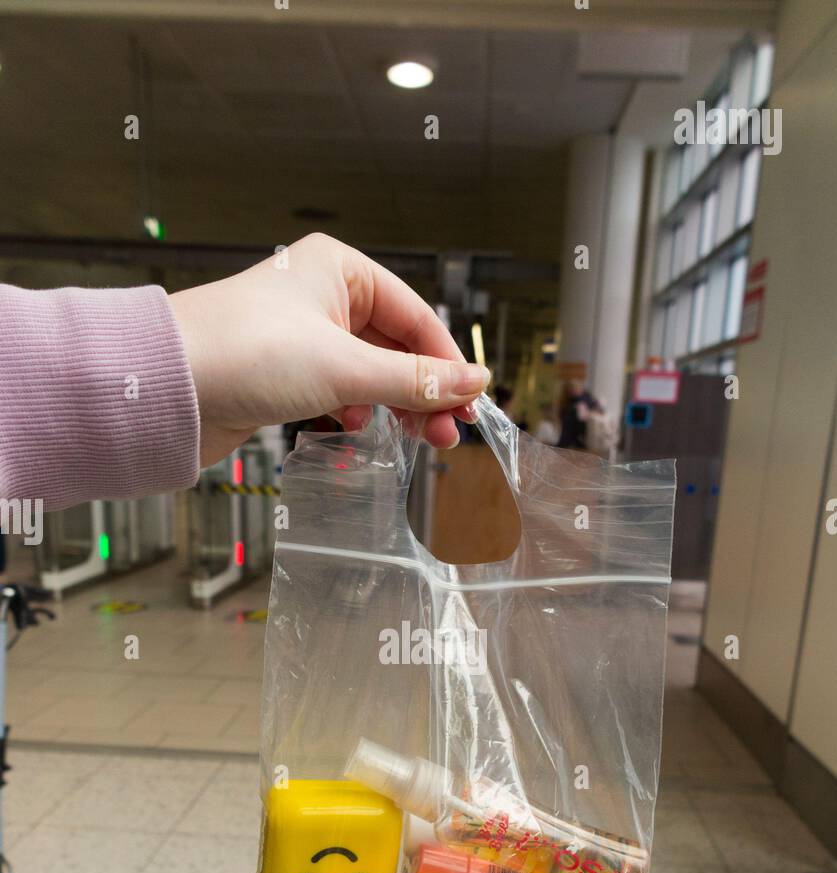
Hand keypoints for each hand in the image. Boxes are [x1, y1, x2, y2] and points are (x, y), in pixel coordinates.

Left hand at [169, 233, 488, 465]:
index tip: (470, 402)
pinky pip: (338, 392)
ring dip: (394, 405)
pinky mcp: (283, 375)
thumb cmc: (242, 352)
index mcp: (339, 270)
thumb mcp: (344, 367)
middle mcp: (322, 298)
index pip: (414, 316)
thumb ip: (413, 380)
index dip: (446, 363)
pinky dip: (355, 412)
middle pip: (395, 346)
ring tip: (414, 439)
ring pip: (369, 372)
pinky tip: (357, 430)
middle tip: (447, 433)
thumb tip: (472, 384)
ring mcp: (302, 338)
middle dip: (424, 391)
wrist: (166, 388)